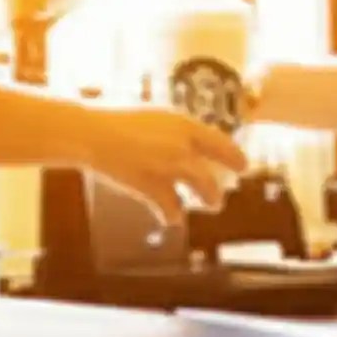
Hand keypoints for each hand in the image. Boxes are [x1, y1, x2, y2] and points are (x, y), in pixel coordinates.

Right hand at [80, 105, 247, 226]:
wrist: (92, 133)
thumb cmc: (117, 118)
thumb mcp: (155, 116)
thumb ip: (175, 131)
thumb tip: (191, 142)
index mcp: (184, 124)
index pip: (220, 143)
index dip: (234, 156)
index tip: (244, 165)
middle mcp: (182, 147)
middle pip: (212, 173)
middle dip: (219, 187)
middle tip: (222, 196)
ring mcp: (169, 169)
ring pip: (203, 190)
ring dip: (209, 200)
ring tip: (213, 205)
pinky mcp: (151, 188)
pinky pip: (171, 208)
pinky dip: (172, 215)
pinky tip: (173, 219)